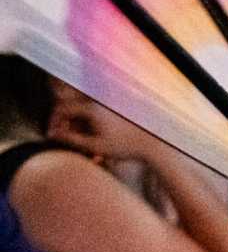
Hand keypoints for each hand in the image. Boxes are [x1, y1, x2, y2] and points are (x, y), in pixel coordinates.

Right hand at [46, 89, 168, 165]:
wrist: (152, 145)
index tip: (51, 135)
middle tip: (60, 137)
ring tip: (79, 142)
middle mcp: (100, 104)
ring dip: (77, 125)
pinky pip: (94, 115)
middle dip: (64, 123)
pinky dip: (89, 125)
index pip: (63, 108)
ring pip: (83, 112)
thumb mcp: (95, 147)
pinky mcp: (115, 112)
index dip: (53, 121)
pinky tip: (93, 140)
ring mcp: (108, 106)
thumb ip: (71, 140)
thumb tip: (52, 135)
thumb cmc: (125, 148)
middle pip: (72, 108)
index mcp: (93, 109)